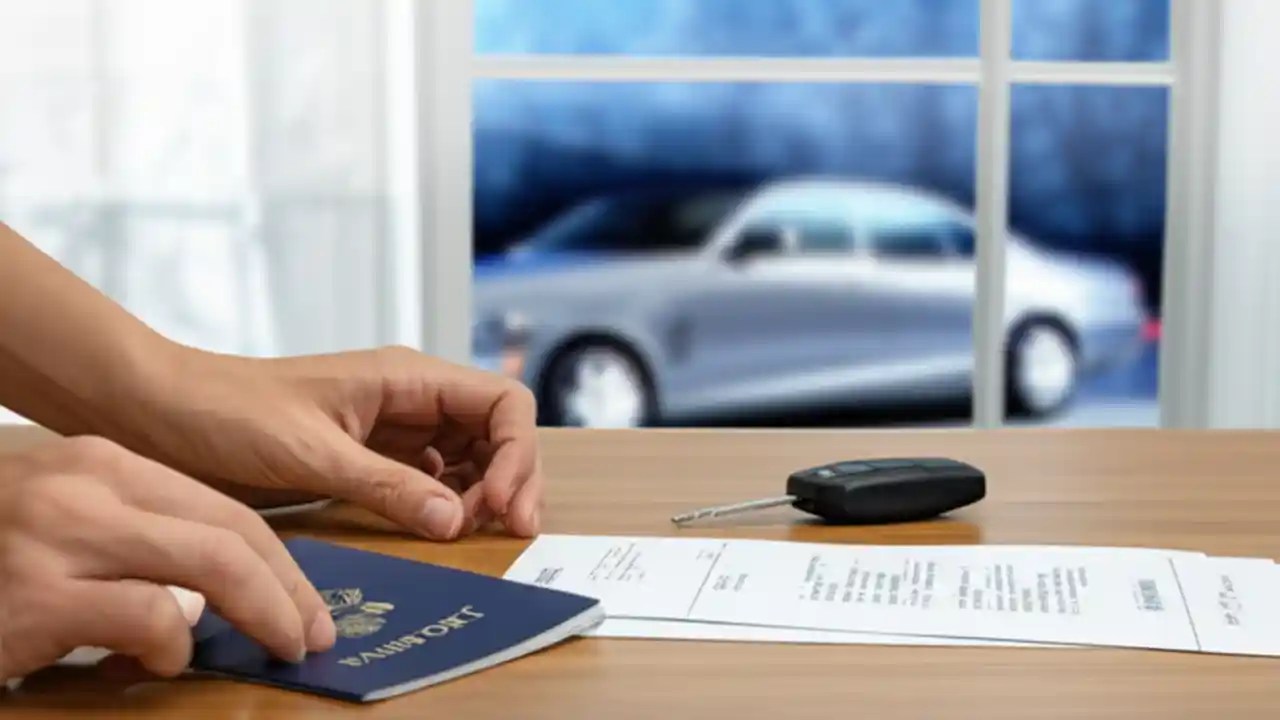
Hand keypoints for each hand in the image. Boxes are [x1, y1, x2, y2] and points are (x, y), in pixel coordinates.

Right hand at [0, 437, 336, 683]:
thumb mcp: (56, 517)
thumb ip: (127, 537)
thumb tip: (206, 594)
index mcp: (101, 463)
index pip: (223, 507)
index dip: (279, 560)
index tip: (305, 602)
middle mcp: (86, 486)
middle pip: (231, 532)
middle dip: (287, 591)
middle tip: (310, 637)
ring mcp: (58, 536)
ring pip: (209, 566)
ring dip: (256, 614)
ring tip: (267, 648)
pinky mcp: (33, 596)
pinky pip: (149, 618)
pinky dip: (169, 650)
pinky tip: (150, 665)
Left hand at [127, 346, 543, 541]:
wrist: (160, 411)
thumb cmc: (227, 411)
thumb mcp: (311, 452)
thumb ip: (386, 485)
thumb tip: (456, 520)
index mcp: (406, 377)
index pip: (501, 402)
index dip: (516, 453)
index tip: (497, 504)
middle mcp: (410, 399)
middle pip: (496, 432)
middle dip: (512, 478)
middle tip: (510, 532)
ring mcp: (393, 429)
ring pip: (470, 458)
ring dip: (483, 494)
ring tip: (472, 533)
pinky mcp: (370, 457)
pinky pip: (431, 480)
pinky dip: (447, 505)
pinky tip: (438, 529)